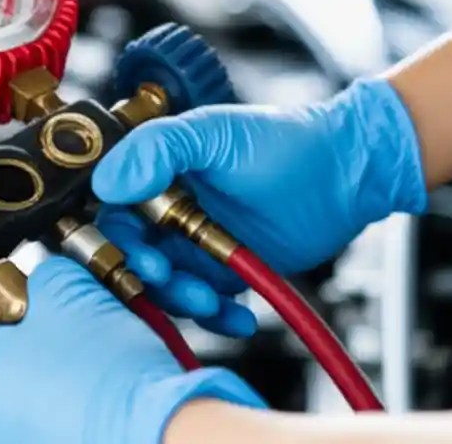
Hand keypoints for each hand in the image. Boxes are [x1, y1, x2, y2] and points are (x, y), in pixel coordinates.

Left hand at [0, 257, 264, 443]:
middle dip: (44, 341)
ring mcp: (1, 440)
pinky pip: (48, 422)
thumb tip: (44, 276)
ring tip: (98, 370)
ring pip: (29, 390)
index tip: (55, 306)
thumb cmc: (109, 374)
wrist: (151, 431)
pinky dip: (69, 411)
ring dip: (58, 376)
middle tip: (83, 334)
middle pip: (7, 355)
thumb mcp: (71, 287)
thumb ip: (45, 273)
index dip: (29, 304)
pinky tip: (99, 401)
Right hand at [93, 78, 426, 335]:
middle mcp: (167, 210)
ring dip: (181, 300)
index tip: (141, 250)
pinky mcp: (223, 272)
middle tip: (169, 276)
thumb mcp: (213, 132)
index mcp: (153, 172)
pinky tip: (239, 317)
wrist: (345, 173)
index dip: (117, 238)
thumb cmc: (283, 141)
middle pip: (131, 256)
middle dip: (147, 274)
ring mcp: (194, 244)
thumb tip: (106, 182)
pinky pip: (207, 308)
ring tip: (210, 298)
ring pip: (165, 287)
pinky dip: (219, 320)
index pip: (111, 212)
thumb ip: (156, 148)